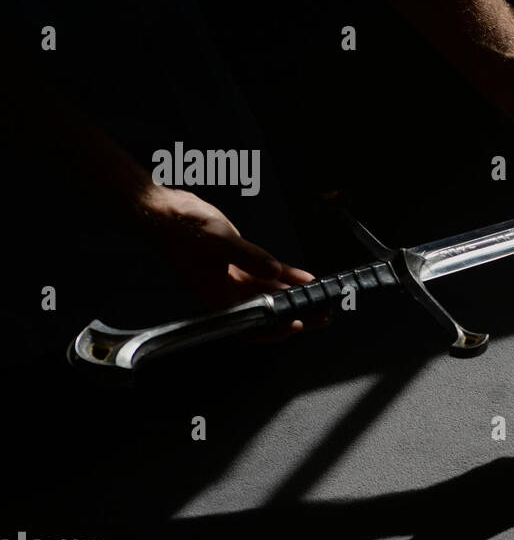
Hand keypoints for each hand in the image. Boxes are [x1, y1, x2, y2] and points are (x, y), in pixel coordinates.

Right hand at [134, 186, 316, 331]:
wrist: (165, 210)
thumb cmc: (180, 227)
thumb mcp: (218, 240)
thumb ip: (248, 256)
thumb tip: (273, 271)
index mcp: (217, 296)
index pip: (249, 324)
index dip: (273, 329)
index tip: (296, 324)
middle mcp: (227, 292)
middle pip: (267, 313)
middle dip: (296, 314)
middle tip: (322, 315)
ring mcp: (235, 279)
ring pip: (272, 295)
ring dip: (296, 298)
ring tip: (322, 300)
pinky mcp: (241, 264)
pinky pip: (269, 276)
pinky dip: (288, 277)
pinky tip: (306, 278)